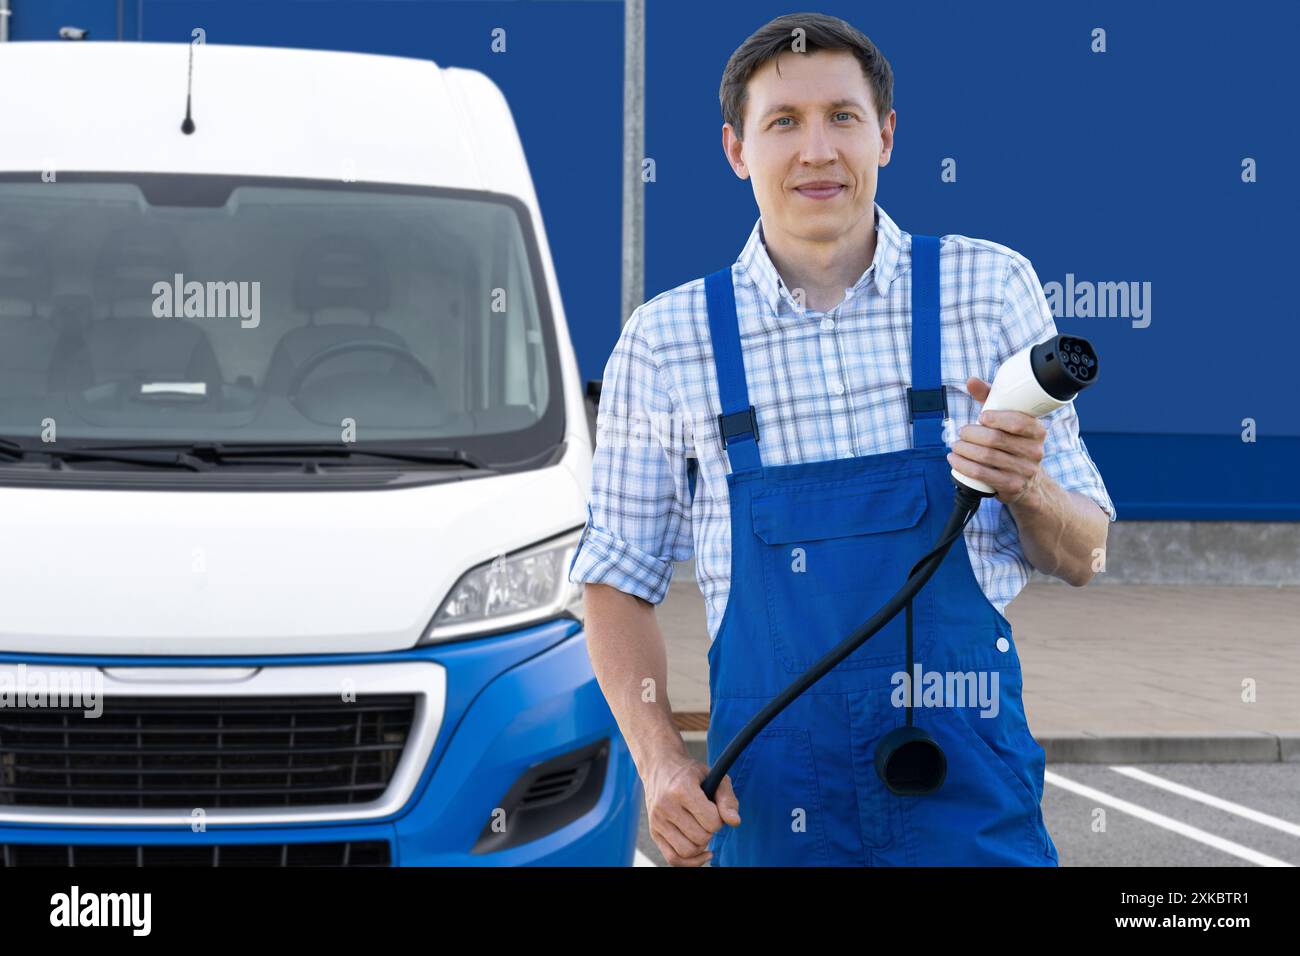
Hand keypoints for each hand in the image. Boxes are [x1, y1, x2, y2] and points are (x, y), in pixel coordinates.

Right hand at [643, 752, 740, 865]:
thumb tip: (734, 822)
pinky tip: (701, 852)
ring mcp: (657, 821)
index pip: (711, 821)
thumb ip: (728, 799)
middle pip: (700, 838)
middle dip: (710, 831)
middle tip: (707, 817)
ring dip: (701, 845)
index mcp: (681, 789)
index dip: (719, 818)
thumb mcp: (713, 776)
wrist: (660, 767)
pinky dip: (690, 861)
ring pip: (688, 851)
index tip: (714, 808)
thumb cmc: (690, 773)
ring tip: (701, 830)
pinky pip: (673, 859)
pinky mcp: (653, 832)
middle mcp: (666, 805)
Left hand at [946, 376, 1046, 507]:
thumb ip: (990, 399)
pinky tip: (954, 460)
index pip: (1019, 422)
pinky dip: (964, 466)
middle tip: (961, 433)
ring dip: (964, 450)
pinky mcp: (1012, 486)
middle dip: (972, 434)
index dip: (997, 418)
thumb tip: (971, 380)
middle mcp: (1034, 451)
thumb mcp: (1006, 421)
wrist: (1028, 482)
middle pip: (996, 439)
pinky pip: (982, 475)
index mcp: (1037, 431)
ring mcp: (1024, 470)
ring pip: (987, 457)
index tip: (981, 417)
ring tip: (955, 446)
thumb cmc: (1012, 443)